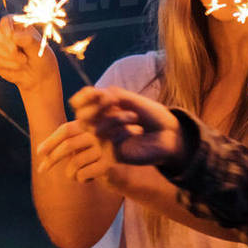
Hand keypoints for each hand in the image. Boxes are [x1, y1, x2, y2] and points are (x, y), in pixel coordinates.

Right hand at [0, 15, 59, 94]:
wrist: (39, 77)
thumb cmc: (41, 58)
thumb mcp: (39, 48)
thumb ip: (28, 40)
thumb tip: (13, 36)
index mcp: (18, 27)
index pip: (6, 20)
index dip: (5, 27)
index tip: (10, 36)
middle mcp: (5, 34)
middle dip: (3, 41)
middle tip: (14, 50)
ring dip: (8, 55)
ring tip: (23, 60)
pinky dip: (7, 65)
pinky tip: (18, 68)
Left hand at [35, 119, 115, 182]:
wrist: (127, 172)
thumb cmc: (99, 159)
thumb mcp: (84, 147)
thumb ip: (68, 144)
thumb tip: (41, 151)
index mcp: (92, 126)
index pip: (66, 129)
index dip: (51, 141)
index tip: (39, 152)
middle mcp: (99, 134)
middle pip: (68, 145)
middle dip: (52, 159)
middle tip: (41, 170)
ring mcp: (105, 149)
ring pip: (74, 163)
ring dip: (70, 174)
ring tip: (74, 177)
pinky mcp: (108, 165)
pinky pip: (83, 174)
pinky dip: (80, 180)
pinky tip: (87, 180)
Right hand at [69, 86, 185, 167]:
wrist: (169, 132)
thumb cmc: (150, 114)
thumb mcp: (127, 98)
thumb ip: (105, 96)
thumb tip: (86, 96)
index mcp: (101, 111)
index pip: (79, 104)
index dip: (85, 97)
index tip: (100, 92)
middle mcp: (100, 127)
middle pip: (81, 118)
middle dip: (98, 107)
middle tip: (115, 101)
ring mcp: (105, 142)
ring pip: (95, 129)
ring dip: (115, 118)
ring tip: (134, 116)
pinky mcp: (112, 156)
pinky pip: (108, 142)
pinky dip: (122, 131)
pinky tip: (136, 131)